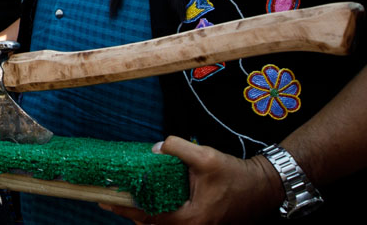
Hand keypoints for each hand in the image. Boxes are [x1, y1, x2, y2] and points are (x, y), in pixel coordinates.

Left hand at [101, 137, 283, 223]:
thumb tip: (155, 149)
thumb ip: (178, 149)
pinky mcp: (202, 224)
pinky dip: (160, 213)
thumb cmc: (236, 175)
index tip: (104, 200)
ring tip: (129, 198)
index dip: (124, 207)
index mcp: (191, 219)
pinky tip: (153, 200)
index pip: (148, 216)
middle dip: (132, 212)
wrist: (263, 188)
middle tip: (113, 197)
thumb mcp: (205, 157)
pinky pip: (174, 223)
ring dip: (146, 213)